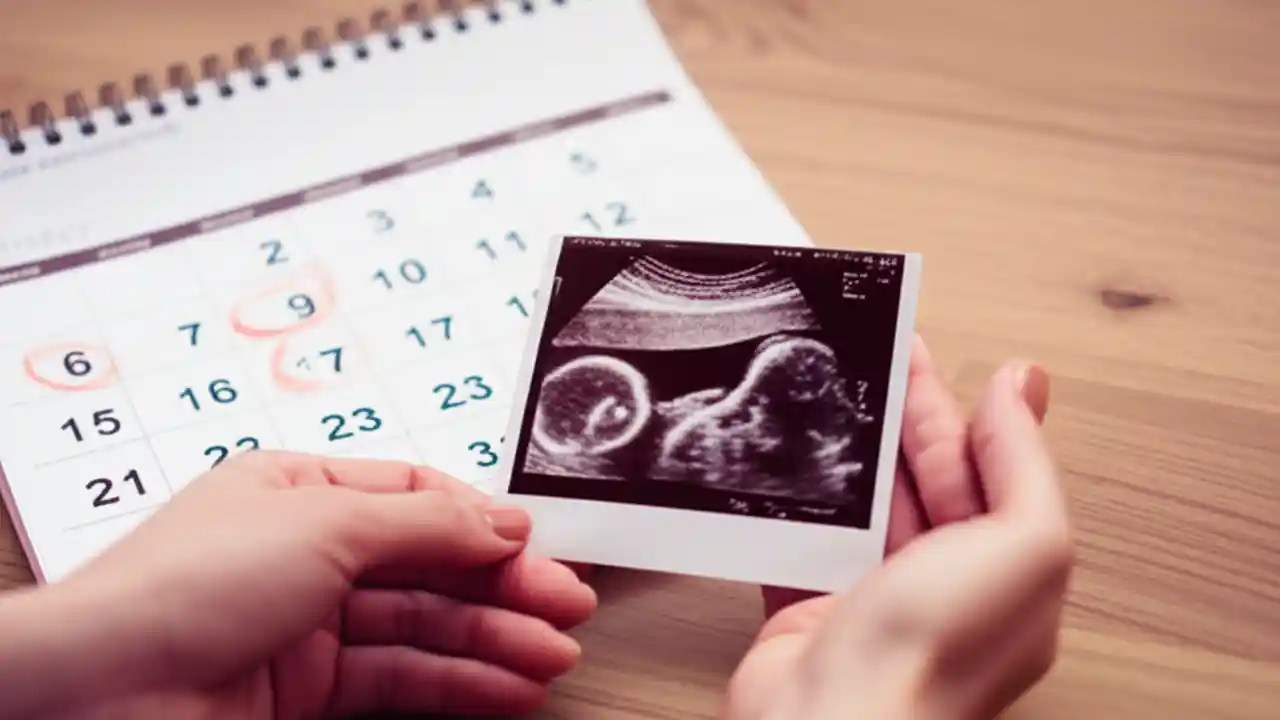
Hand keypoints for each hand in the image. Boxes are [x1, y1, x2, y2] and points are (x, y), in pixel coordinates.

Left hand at [8, 452, 595, 718]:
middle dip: (502, 586)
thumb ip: (426, 523)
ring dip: (492, 640)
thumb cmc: (185, 586)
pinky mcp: (306, 690)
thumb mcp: (326, 525)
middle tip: (565, 606)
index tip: (533, 546)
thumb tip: (501, 517)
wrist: (103, 693)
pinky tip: (506, 686)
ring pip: (422, 626)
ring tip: (551, 656)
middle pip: (427, 564)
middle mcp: (306, 552)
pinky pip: (400, 676)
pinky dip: (457, 683)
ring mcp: (307, 623)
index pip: (414, 496)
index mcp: (300, 489)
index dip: (478, 521)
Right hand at [730, 341, 1070, 719]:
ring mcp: (876, 597)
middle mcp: (944, 586)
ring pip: (866, 503)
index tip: (919, 351)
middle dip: (901, 412)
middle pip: (923, 478)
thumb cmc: (929, 659)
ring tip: (828, 389)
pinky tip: (792, 464)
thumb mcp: (1024, 547)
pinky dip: (800, 502)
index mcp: (1009, 572)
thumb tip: (1018, 390)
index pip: (985, 468)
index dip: (954, 405)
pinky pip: (807, 539)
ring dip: (849, 449)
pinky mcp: (813, 607)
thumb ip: (1023, 463)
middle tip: (875, 352)